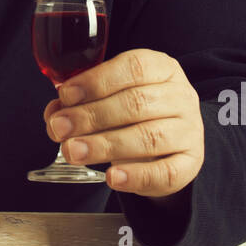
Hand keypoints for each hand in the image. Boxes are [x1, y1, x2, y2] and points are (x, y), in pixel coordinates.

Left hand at [43, 48, 203, 198]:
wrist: (168, 144)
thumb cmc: (133, 114)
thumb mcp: (110, 99)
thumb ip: (80, 102)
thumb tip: (55, 113)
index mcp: (162, 68)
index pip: (133, 67)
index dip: (96, 81)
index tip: (66, 95)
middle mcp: (181, 96)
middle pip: (136, 103)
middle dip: (91, 116)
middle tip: (60, 128)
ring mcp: (190, 130)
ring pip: (148, 137)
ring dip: (105, 145)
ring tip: (74, 151)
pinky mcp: (190, 163)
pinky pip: (165, 172)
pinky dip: (136, 176)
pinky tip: (111, 177)